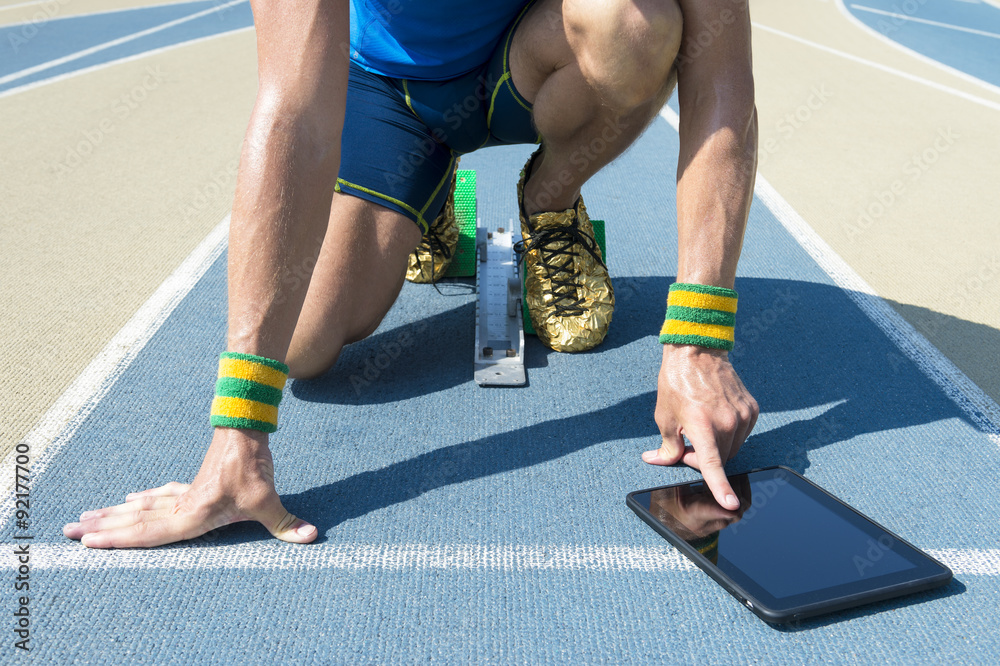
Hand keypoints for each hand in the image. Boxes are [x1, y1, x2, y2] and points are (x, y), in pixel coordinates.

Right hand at [63, 428, 316, 547]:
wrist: (246, 430)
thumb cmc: (252, 466)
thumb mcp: (269, 500)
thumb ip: (286, 523)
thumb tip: (311, 537)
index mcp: (192, 514)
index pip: (149, 533)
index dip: (119, 540)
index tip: (89, 542)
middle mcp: (182, 504)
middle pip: (135, 520)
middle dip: (103, 528)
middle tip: (69, 531)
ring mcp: (185, 492)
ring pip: (143, 507)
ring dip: (115, 514)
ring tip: (87, 518)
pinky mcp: (193, 482)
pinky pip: (161, 495)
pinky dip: (145, 500)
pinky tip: (133, 500)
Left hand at [644, 344, 758, 509]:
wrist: (697, 352)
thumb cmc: (677, 382)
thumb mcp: (664, 417)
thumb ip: (666, 446)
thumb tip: (659, 461)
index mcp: (703, 426)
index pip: (713, 465)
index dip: (721, 488)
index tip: (730, 504)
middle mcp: (727, 422)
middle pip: (720, 460)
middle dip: (703, 461)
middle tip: (687, 447)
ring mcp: (743, 416)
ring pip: (732, 449)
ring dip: (717, 448)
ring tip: (699, 430)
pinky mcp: (752, 409)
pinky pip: (741, 434)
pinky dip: (728, 435)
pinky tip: (714, 419)